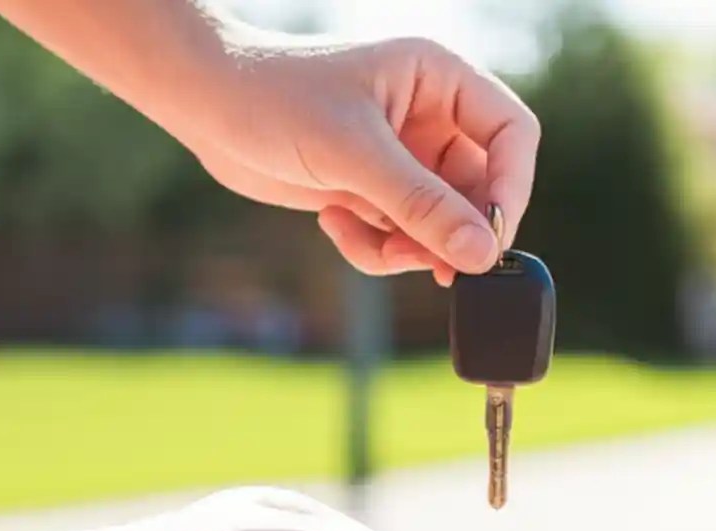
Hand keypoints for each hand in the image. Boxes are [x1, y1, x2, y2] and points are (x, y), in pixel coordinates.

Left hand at [183, 34, 538, 286]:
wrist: (202, 105)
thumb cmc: (273, 97)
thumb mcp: (352, 152)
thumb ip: (421, 205)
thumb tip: (482, 254)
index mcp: (439, 80)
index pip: (513, 134)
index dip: (511, 187)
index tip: (491, 237)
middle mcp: (429, 117)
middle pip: (481, 189)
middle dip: (453, 232)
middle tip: (432, 266)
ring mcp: (402, 158)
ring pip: (440, 223)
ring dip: (410, 247)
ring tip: (370, 241)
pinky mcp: (372, 190)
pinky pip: (400, 237)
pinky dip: (375, 247)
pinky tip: (334, 224)